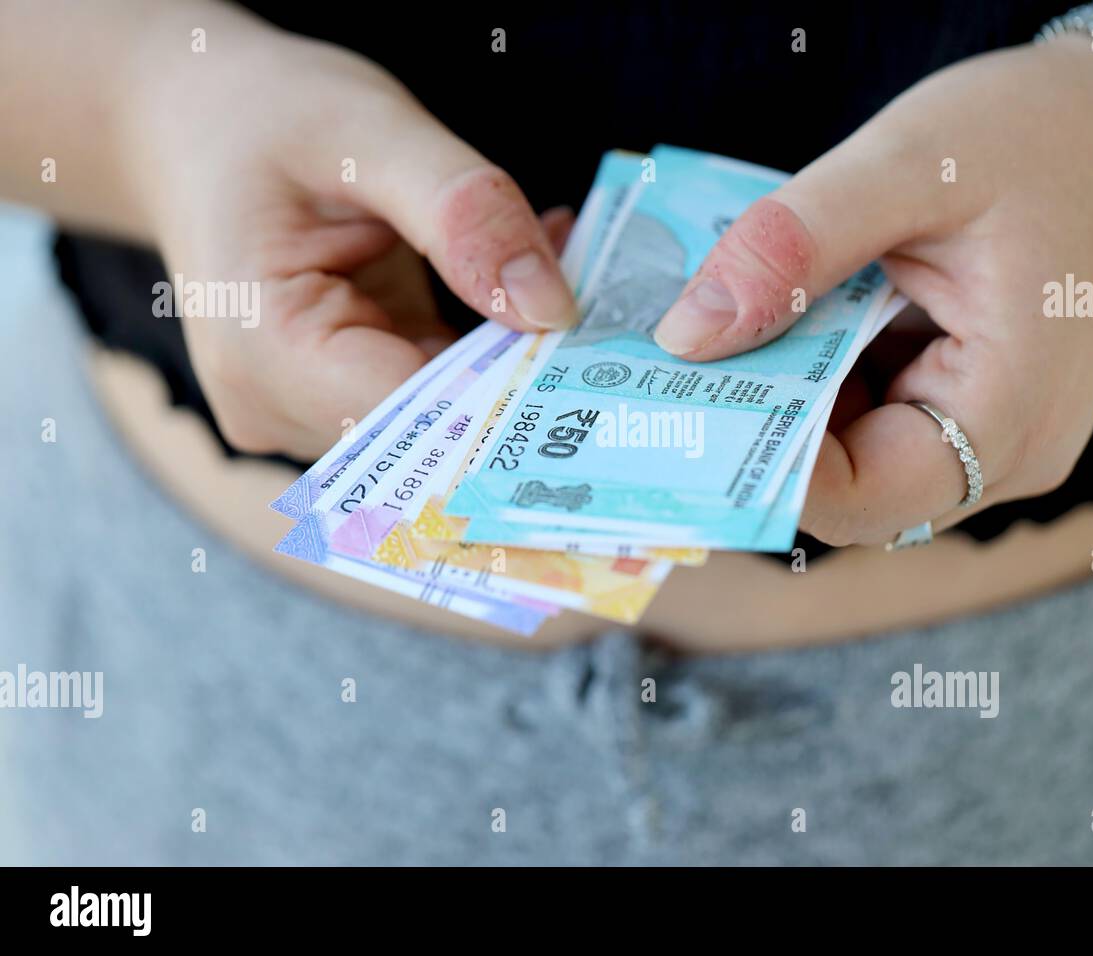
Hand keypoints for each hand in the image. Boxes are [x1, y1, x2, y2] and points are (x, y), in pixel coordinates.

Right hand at [127, 12, 576, 459]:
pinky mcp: (337, 400)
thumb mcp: (369, 132)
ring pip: (446, 417)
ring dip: (516, 360)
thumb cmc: (264, 115)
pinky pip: (436, 393)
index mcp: (266, 355)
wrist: (194, 124)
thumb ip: (464, 215)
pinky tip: (524, 286)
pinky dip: (488, 349)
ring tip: (564, 273)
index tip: (605, 376)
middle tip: (613, 320)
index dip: (516, 405)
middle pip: (437, 430)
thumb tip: (552, 309)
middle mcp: (277, 408)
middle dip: (529, 380)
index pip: (419, 421)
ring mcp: (305, 414)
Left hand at [652, 37, 1092, 545]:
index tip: (685, 400)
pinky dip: (818, 378)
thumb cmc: (1046, 138)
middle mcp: (1006, 454)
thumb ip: (797, 246)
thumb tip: (687, 336)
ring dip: (783, 399)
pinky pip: (871, 420)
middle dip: (760, 431)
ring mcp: (988, 441)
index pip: (861, 498)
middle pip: (847, 489)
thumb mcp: (914, 164)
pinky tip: (786, 321)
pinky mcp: (965, 413)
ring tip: (727, 331)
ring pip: (850, 458)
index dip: (765, 464)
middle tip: (675, 367)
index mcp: (1010, 414)